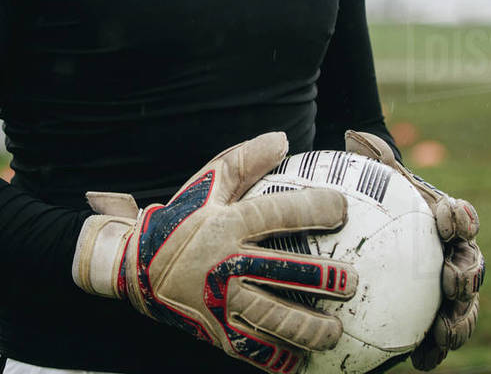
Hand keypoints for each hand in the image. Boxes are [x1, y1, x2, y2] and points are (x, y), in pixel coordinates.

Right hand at [72, 132, 357, 372]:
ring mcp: (221, 300)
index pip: (276, 213)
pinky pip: (253, 350)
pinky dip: (279, 358)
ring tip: (335, 330)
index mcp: (227, 224)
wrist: (138, 267)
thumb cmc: (183, 218)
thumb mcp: (208, 183)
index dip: (313, 208)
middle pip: (283, 271)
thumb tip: (284, 139)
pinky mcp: (217, 330)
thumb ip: (245, 160)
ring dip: (309, 328)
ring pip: (273, 318)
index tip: (342, 208)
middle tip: (352, 281)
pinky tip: (301, 360)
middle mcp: (225, 263)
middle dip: (323, 277)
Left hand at [345, 131, 483, 370]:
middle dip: (467, 275)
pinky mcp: (438, 317)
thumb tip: (352, 135)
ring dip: (460, 320)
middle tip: (451, 279)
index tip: (446, 217)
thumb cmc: (381, 201)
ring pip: (465, 307)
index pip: (462, 218)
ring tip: (444, 332)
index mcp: (450, 223)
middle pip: (472, 267)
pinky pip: (440, 335)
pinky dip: (434, 349)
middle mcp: (457, 256)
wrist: (383, 232)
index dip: (460, 218)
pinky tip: (418, 362)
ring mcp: (450, 288)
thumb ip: (371, 158)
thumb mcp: (375, 180)